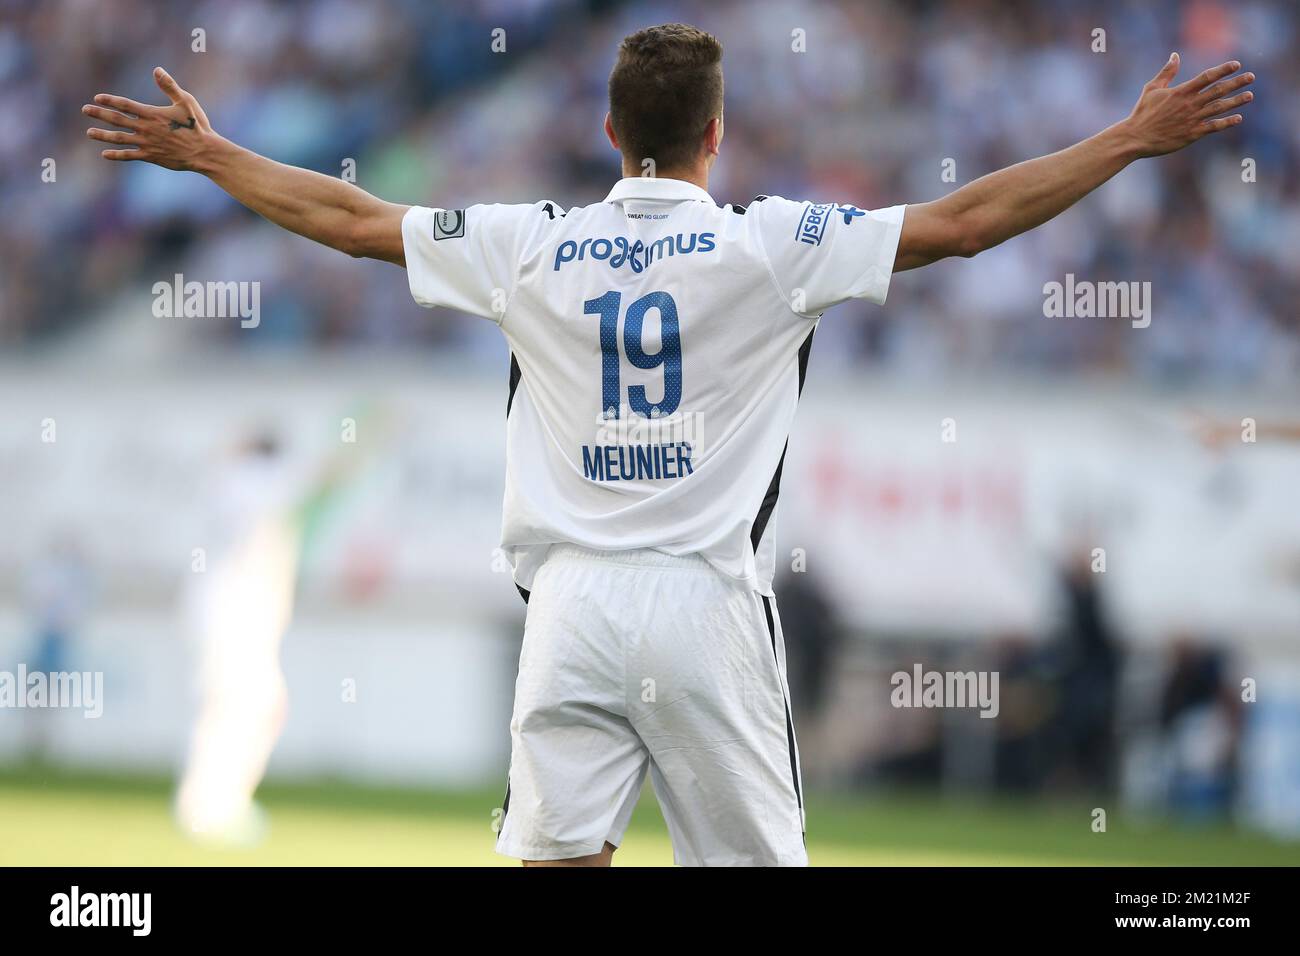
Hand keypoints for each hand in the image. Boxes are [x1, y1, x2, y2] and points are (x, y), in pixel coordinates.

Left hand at [83, 67, 218, 170]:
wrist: (204, 152)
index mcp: (152, 114)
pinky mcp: (151, 156)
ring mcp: (146, 143)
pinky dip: (117, 155)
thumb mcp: (186, 102)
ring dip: (103, 135)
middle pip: (117, 120)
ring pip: (119, 138)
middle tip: (85, 110)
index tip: (97, 98)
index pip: (125, 105)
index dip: (110, 101)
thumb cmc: (197, 126)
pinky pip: (129, 155)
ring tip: (89, 132)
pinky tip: (105, 154)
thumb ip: (169, 86)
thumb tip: (157, 69)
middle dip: (99, 114)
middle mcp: (145, 128)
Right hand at [1120, 53, 1253, 157]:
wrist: (1135, 138)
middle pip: (1218, 90)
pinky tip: (1238, 118)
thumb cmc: (1142, 113)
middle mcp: (1190, 104)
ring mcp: (1192, 119)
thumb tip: (1175, 55)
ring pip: (1220, 107)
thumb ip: (1167, 72)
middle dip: (1237, 82)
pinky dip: (1226, 122)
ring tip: (1249, 95)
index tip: (1236, 65)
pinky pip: (1213, 126)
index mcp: (1181, 91)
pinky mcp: (1191, 134)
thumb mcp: (1152, 88)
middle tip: (1251, 77)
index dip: (1224, 69)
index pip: (1207, 77)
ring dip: (1236, 101)